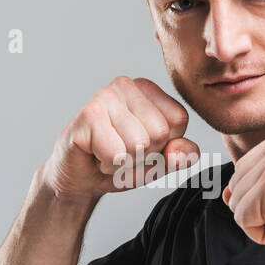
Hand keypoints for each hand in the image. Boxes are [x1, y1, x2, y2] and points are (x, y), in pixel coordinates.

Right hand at [41, 76, 199, 202]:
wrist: (81, 179)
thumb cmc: (121, 164)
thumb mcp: (162, 162)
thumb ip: (183, 156)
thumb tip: (181, 151)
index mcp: (149, 90)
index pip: (178, 121)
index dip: (163, 145)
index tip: (141, 147)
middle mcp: (127, 85)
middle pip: (159, 133)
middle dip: (142, 155)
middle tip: (121, 152)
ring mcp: (105, 97)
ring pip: (138, 144)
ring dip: (124, 162)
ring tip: (108, 153)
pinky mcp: (88, 115)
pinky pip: (116, 154)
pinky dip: (108, 165)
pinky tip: (95, 154)